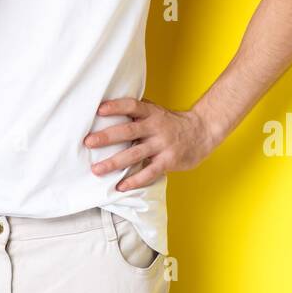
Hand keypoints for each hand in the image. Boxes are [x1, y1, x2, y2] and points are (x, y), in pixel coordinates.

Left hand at [84, 98, 217, 191]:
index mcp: (151, 113)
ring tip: (97, 169)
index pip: (132, 106)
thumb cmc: (172, 122)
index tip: (99, 110)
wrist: (203, 131)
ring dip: (114, 162)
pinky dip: (134, 180)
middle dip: (107, 137)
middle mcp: (155, 127)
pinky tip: (120, 186)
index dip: (116, 107)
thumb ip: (137, 111)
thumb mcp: (156, 111)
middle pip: (128, 131)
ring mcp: (162, 145)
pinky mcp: (168, 161)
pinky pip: (149, 172)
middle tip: (88, 142)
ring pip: (135, 154)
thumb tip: (108, 106)